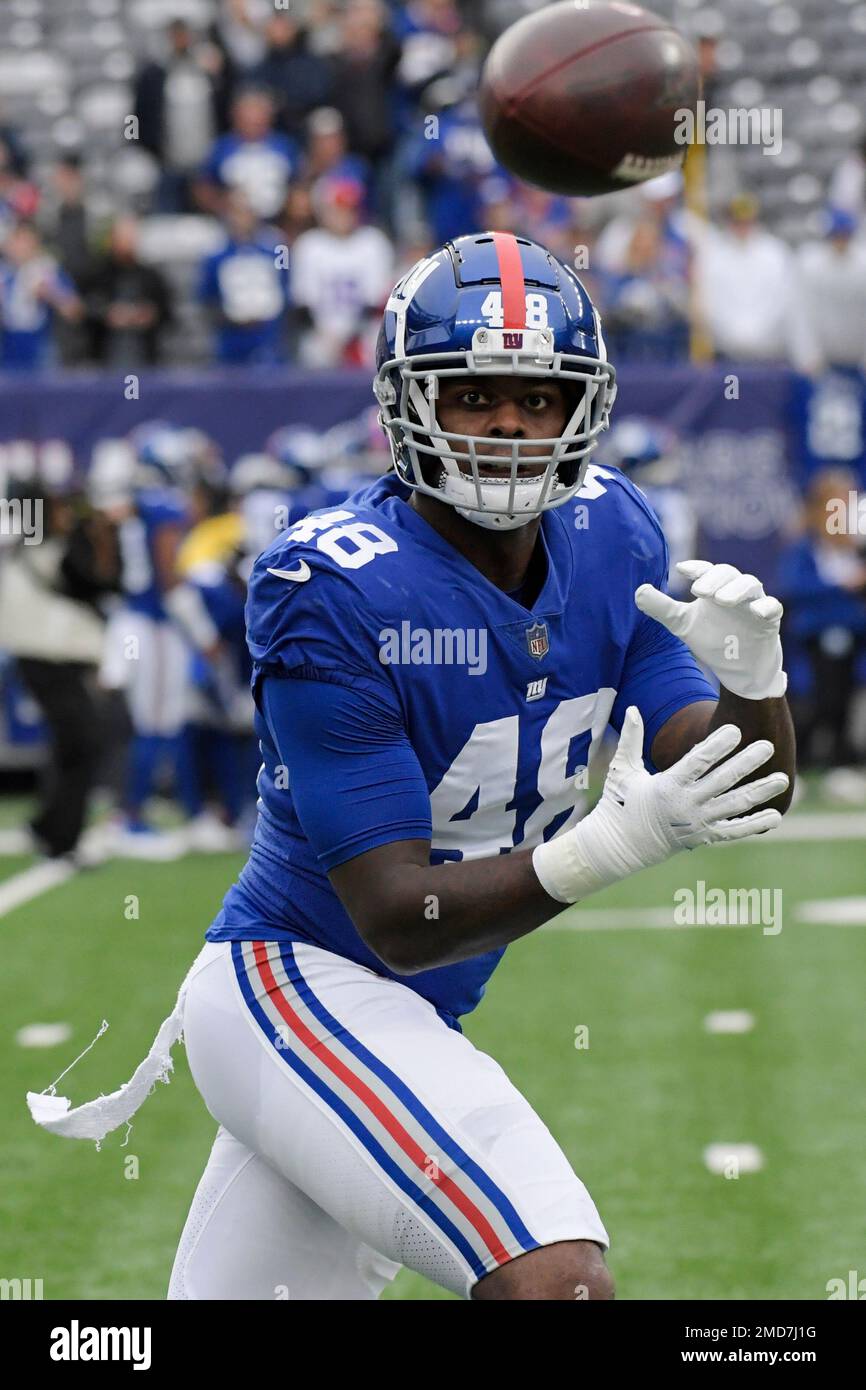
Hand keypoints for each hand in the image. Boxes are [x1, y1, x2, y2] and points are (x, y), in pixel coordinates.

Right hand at [532, 706, 786, 903]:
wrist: (621, 846)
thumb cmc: (621, 802)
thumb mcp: (622, 770)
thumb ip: (630, 740)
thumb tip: (632, 709)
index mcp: (667, 786)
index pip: (697, 762)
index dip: (717, 746)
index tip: (735, 730)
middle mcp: (685, 805)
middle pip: (722, 781)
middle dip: (747, 763)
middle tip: (768, 746)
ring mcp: (697, 823)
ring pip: (734, 806)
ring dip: (760, 793)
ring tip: (783, 779)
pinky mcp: (704, 837)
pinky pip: (734, 832)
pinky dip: (755, 825)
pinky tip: (776, 815)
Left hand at [635, 560, 786, 700]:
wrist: (739, 671)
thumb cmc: (714, 641)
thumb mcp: (683, 625)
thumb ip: (663, 609)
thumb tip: (638, 591)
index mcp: (715, 589)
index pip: (707, 571)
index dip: (696, 568)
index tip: (681, 569)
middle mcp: (735, 592)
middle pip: (729, 573)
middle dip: (714, 579)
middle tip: (698, 590)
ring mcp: (754, 604)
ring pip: (751, 585)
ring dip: (736, 589)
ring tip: (720, 600)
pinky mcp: (771, 621)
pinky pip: (773, 607)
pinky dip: (766, 607)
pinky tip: (756, 611)